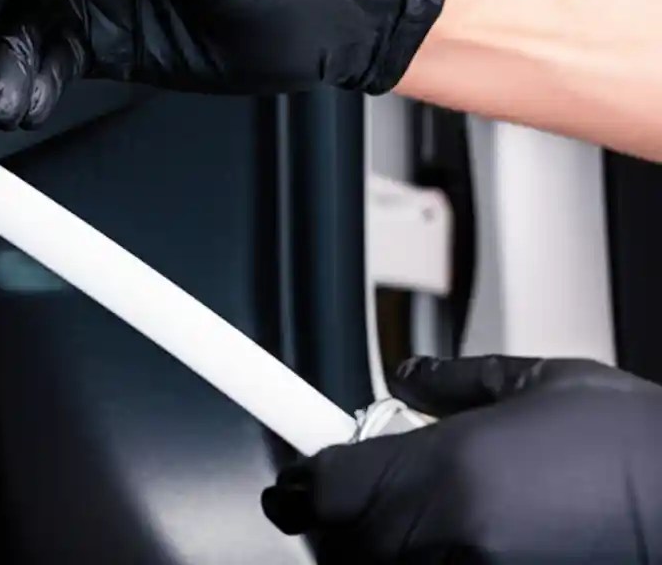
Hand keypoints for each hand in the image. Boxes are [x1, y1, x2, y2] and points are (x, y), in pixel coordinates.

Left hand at [262, 356, 661, 562]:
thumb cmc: (638, 448)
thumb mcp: (543, 384)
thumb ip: (457, 382)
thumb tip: (408, 375)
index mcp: (449, 468)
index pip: (323, 485)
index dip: (299, 482)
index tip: (294, 479)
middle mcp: (451, 532)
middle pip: (341, 538)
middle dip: (339, 516)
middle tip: (361, 494)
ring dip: (379, 545)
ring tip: (419, 518)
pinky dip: (418, 562)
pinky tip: (452, 542)